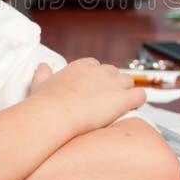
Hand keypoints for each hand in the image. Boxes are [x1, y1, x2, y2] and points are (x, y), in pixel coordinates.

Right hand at [28, 58, 145, 134]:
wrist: (55, 113)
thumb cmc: (46, 102)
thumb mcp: (40, 83)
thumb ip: (43, 73)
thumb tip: (42, 66)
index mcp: (81, 66)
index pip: (95, 65)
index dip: (96, 77)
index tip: (93, 88)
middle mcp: (100, 71)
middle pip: (113, 72)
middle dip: (112, 83)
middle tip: (107, 99)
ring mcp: (113, 84)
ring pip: (129, 81)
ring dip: (126, 91)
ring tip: (122, 105)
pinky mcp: (123, 99)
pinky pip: (140, 95)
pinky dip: (139, 101)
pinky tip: (134, 108)